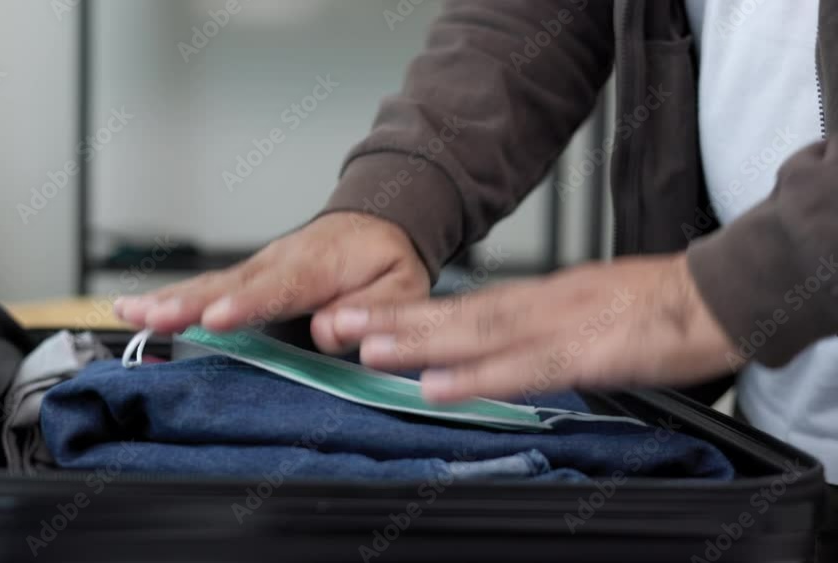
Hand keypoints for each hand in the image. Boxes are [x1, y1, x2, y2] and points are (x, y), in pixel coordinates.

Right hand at [114, 212, 429, 352]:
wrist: (375, 223)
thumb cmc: (385, 259)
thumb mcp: (402, 286)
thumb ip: (370, 310)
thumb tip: (329, 329)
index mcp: (318, 266)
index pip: (278, 288)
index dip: (245, 305)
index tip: (216, 319)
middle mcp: (279, 261)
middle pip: (228, 284)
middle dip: (187, 303)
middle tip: (150, 318)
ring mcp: (258, 266)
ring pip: (208, 284)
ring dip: (168, 299)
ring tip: (128, 312)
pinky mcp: (246, 275)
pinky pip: (207, 286)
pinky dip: (170, 297)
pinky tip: (136, 308)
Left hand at [328, 253, 737, 402]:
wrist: (717, 295)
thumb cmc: (652, 304)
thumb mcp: (580, 305)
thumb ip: (533, 324)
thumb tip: (487, 343)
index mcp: (536, 296)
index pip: (458, 305)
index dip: (405, 311)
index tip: (358, 315)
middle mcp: (536, 304)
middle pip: (453, 314)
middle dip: (392, 319)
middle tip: (337, 322)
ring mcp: (560, 326)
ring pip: (478, 335)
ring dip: (420, 343)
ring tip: (368, 348)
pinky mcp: (590, 352)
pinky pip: (526, 369)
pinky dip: (480, 379)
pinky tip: (440, 386)